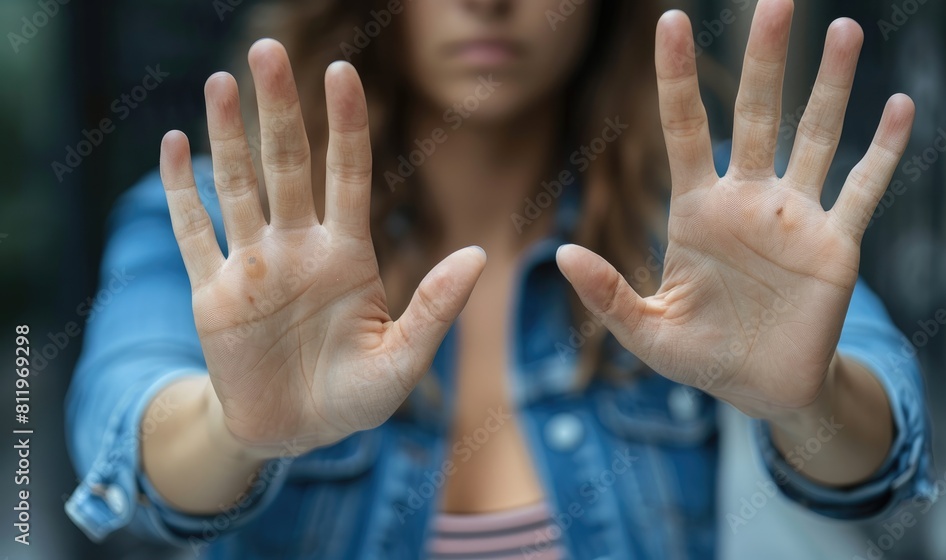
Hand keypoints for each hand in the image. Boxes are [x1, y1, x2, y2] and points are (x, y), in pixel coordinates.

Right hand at [159, 39, 485, 457]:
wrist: (293, 432)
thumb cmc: (354, 398)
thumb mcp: (403, 361)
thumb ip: (436, 308)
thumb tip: (480, 255)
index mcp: (347, 257)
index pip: (347, 175)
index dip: (345, 126)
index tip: (341, 72)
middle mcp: (298, 249)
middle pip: (286, 165)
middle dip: (277, 110)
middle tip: (267, 49)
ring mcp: (252, 266)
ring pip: (236, 187)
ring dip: (228, 136)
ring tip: (221, 81)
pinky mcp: (211, 293)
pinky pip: (192, 233)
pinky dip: (180, 191)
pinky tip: (175, 144)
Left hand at [556, 0, 912, 420]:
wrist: (761, 388)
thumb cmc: (700, 357)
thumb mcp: (646, 331)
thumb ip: (608, 296)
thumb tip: (561, 255)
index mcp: (696, 211)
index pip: (684, 128)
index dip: (676, 77)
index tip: (670, 20)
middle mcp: (747, 199)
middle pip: (755, 114)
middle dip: (764, 59)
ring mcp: (794, 216)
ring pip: (816, 136)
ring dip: (830, 86)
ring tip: (842, 30)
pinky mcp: (835, 244)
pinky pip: (862, 189)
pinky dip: (882, 150)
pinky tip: (900, 106)